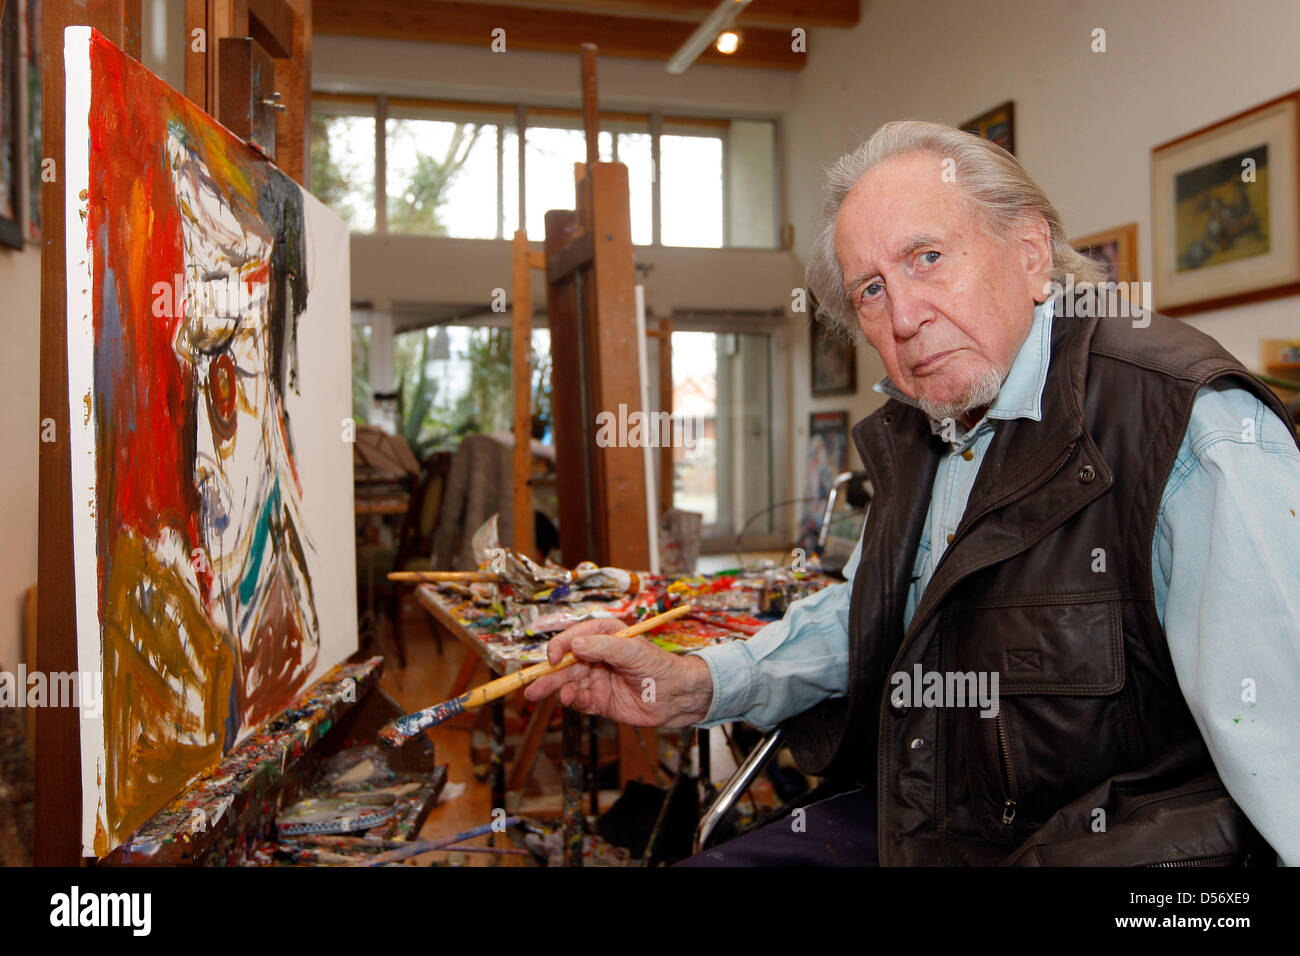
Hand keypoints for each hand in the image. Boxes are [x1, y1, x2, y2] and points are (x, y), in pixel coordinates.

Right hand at [523, 617, 713, 727]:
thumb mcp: (633, 652)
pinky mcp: (599, 701)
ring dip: (561, 691)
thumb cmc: (660, 667)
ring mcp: (596, 679)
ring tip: (564, 698)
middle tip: (532, 688)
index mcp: (603, 637)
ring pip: (568, 684)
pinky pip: (580, 701)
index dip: (560, 647)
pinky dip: (577, 703)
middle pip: (564, 665)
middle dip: (548, 676)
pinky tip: (584, 702)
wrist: (677, 698)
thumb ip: (603, 648)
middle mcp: (596, 657)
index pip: (573, 638)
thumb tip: (575, 646)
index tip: (554, 658)